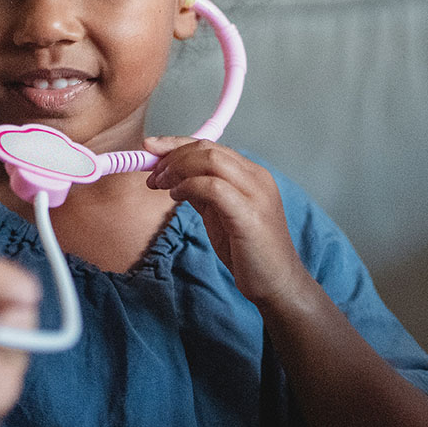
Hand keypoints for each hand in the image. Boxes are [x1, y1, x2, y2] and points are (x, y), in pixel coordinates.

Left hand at [144, 137, 308, 306]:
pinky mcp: (249, 215)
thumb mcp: (221, 214)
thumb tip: (174, 177)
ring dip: (177, 168)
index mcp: (252, 175)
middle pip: (208, 148)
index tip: (150, 147)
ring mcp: (256, 194)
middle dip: (172, 155)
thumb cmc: (249, 251)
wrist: (277, 284)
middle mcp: (257, 178)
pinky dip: (189, 186)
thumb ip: (203, 193)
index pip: (211, 146)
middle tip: (152, 174)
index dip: (176, 143)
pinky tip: (176, 196)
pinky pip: (213, 187)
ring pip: (210, 159)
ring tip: (160, 184)